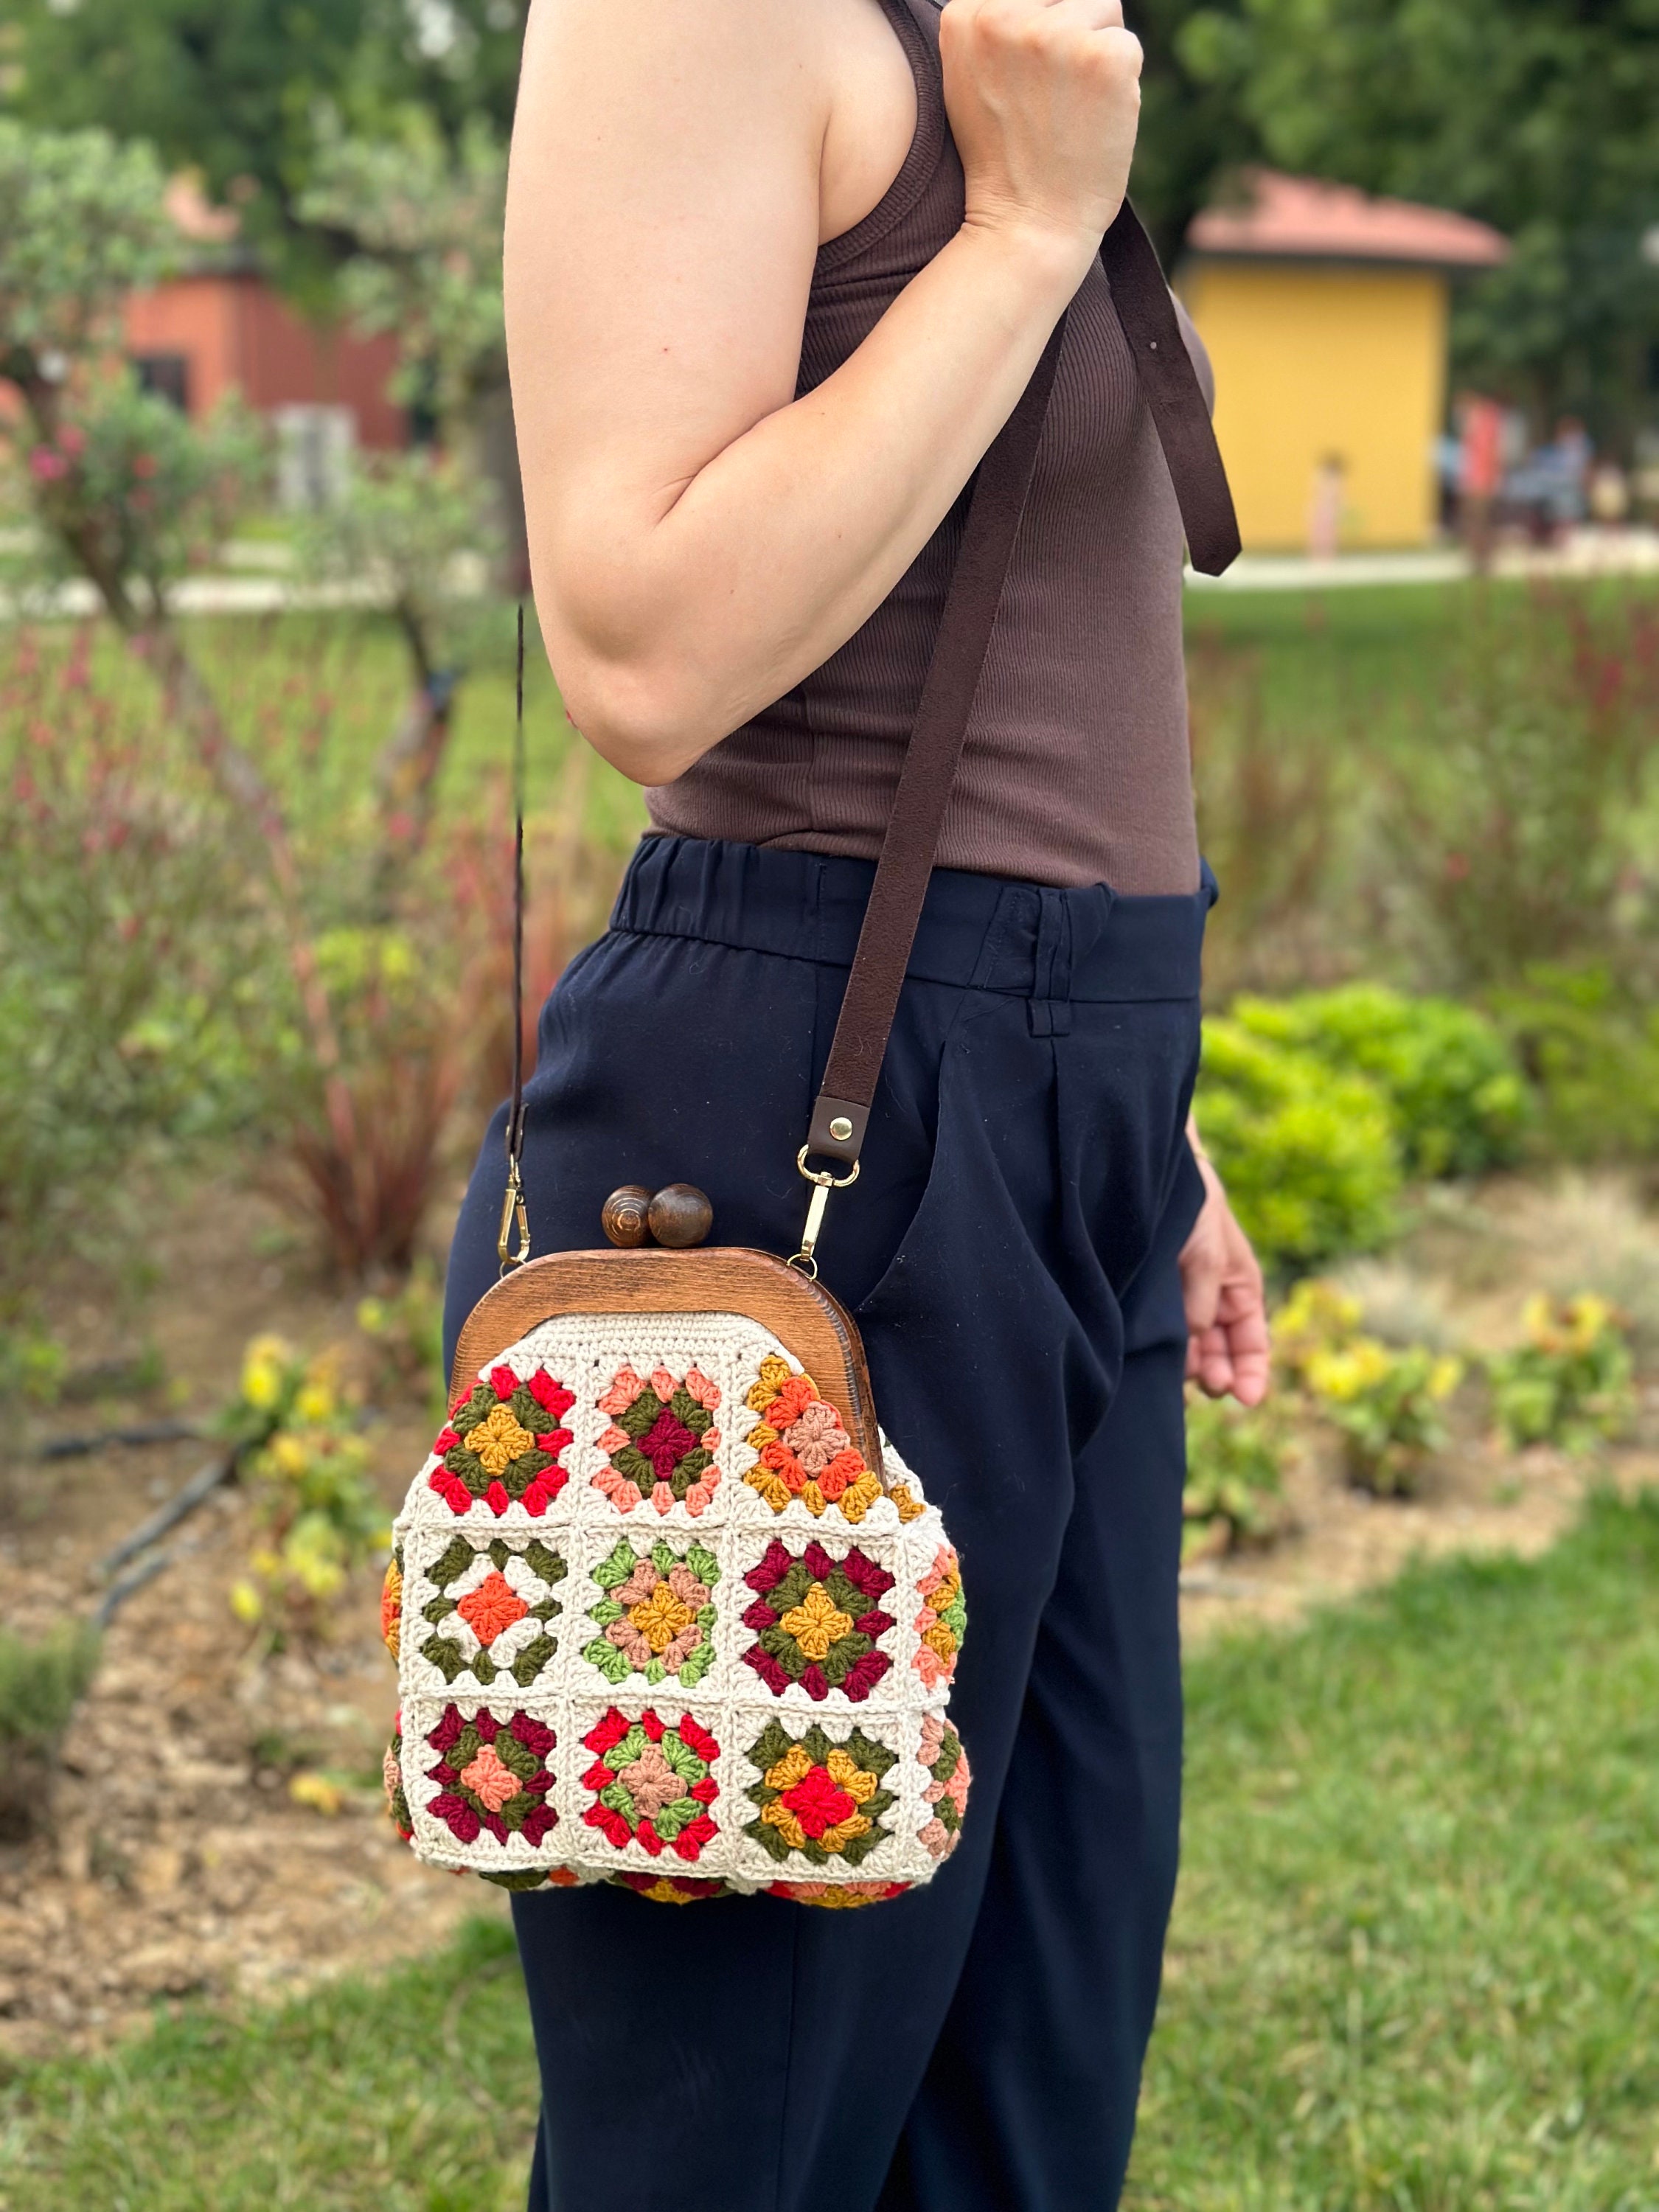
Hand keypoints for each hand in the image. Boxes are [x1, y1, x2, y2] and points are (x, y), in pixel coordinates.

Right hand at [941, 0, 1143, 260]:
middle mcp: (1002, 14)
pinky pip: (1127, 46)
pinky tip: (1092, 123)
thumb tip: (1045, 4)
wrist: (1025, 227)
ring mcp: (1054, 34)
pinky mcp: (1102, 56)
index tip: (1024, 83)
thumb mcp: (973, 79)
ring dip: (1096, 58)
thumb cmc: (1005, 162)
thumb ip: (995, 27)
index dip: (1037, 32)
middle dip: (1069, 37)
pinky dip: (1122, 85)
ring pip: (1102, 11)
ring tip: (1068, 112)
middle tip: (1047, 103)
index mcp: (965, 15)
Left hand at [1180, 1133, 1269, 1405]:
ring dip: (1191, 1370)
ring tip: (1184, 1375)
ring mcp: (1184, 1306)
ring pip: (1192, 1353)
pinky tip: (1158, 1365)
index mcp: (1241, 1291)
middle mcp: (1214, 1304)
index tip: (1248, 1400)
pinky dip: (1165, 1354)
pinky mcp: (1155, 1303)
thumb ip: (1204, 1303)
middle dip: (1219, 1377)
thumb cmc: (1194, 1210)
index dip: (1254, 1374)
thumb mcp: (1209, 1255)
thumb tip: (1195, 1346)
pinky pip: (1165, 1338)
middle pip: (1222, 1357)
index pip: (1254, 1344)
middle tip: (1210, 1387)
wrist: (1153, 1179)